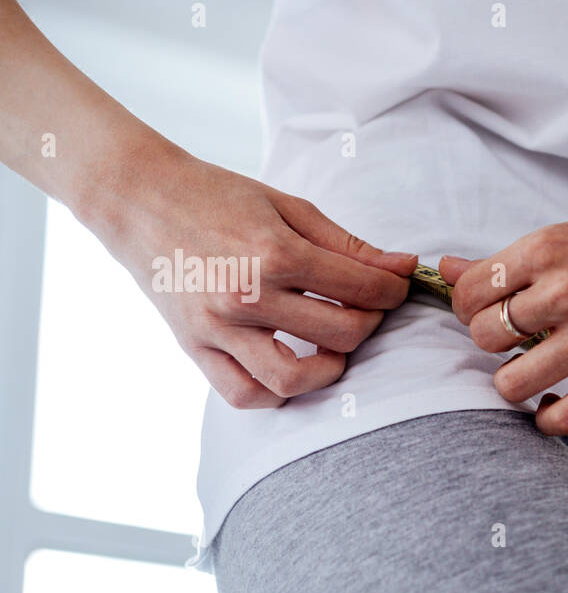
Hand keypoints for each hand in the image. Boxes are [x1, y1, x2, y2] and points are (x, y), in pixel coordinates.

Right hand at [91, 148, 415, 408]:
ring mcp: (218, 328)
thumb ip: (349, 244)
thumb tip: (404, 267)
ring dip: (329, 370)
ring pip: (293, 380)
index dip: (393, 291)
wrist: (138, 199)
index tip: (395, 286)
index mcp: (276, 254)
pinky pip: (244, 394)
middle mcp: (248, 297)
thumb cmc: (217, 197)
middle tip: (366, 310)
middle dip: (369, 324)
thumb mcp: (288, 206)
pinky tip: (290, 367)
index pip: (362, 290)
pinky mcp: (195, 347)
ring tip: (332, 347)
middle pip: (341, 336)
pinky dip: (274, 393)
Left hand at [438, 191, 567, 434]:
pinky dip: (547, 418)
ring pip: (511, 383)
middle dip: (491, 344)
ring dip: (513, 383)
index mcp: (549, 249)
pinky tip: (552, 404)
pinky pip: (562, 417)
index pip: (469, 294)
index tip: (490, 312)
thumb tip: (444, 270)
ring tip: (530, 373)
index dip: (470, 308)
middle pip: (484, 338)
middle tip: (515, 342)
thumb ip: (506, 261)